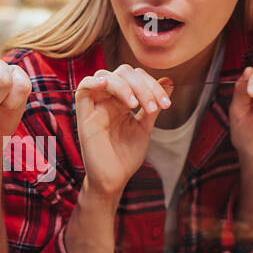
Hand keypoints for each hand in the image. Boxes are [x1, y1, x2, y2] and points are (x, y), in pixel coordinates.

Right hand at [74, 64, 172, 198]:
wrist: (114, 180)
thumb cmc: (126, 156)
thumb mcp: (145, 126)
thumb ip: (154, 104)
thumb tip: (169, 81)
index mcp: (121, 101)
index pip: (136, 77)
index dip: (153, 85)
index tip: (167, 104)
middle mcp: (108, 100)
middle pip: (123, 72)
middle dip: (143, 85)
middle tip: (154, 107)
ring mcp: (95, 106)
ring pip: (106, 76)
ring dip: (126, 86)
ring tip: (137, 106)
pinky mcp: (84, 116)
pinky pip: (83, 89)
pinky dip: (94, 82)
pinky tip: (108, 86)